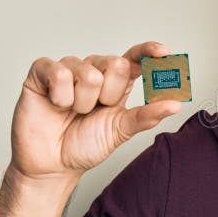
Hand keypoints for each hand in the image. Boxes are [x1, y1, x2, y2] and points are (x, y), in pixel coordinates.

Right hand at [9, 41, 181, 184]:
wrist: (52, 165)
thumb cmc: (84, 145)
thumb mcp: (121, 131)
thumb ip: (147, 116)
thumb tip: (174, 105)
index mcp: (116, 82)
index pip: (134, 58)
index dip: (149, 51)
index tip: (164, 53)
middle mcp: (94, 70)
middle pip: (116, 63)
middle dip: (110, 94)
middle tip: (97, 110)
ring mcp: (68, 69)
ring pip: (88, 72)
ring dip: (83, 102)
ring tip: (73, 112)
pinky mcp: (42, 72)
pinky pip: (59, 73)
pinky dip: (61, 96)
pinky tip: (56, 105)